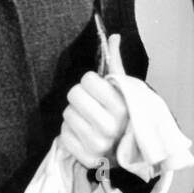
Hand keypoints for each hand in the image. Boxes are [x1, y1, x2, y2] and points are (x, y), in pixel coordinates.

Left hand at [59, 34, 129, 169]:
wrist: (130, 153)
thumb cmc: (126, 115)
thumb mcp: (126, 89)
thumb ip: (116, 63)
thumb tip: (112, 36)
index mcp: (122, 105)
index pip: (88, 79)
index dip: (92, 82)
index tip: (100, 90)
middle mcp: (110, 126)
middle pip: (74, 94)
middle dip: (81, 97)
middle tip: (91, 104)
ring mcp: (97, 143)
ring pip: (66, 114)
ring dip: (75, 115)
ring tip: (89, 120)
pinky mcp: (85, 157)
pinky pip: (63, 134)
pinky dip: (71, 132)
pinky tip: (84, 134)